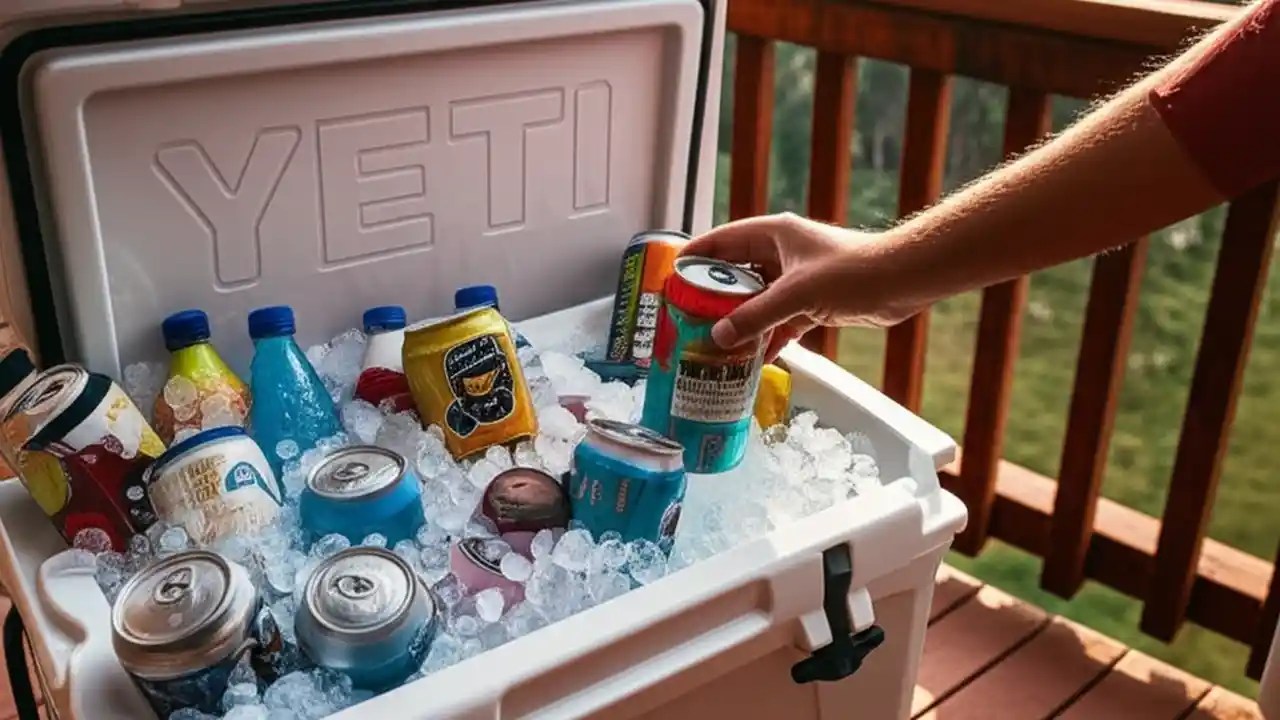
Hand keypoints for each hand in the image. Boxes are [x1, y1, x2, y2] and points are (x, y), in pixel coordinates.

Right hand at [681, 213, 923, 358]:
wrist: (903, 281)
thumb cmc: (853, 272)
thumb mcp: (797, 294)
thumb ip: (756, 316)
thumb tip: (719, 337)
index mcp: (773, 235)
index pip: (722, 241)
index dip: (695, 258)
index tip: (671, 276)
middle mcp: (781, 253)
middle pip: (736, 274)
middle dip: (714, 298)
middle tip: (687, 318)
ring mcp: (796, 278)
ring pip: (757, 301)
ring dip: (740, 322)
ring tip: (713, 343)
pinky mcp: (812, 302)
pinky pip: (779, 320)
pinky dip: (767, 337)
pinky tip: (751, 359)